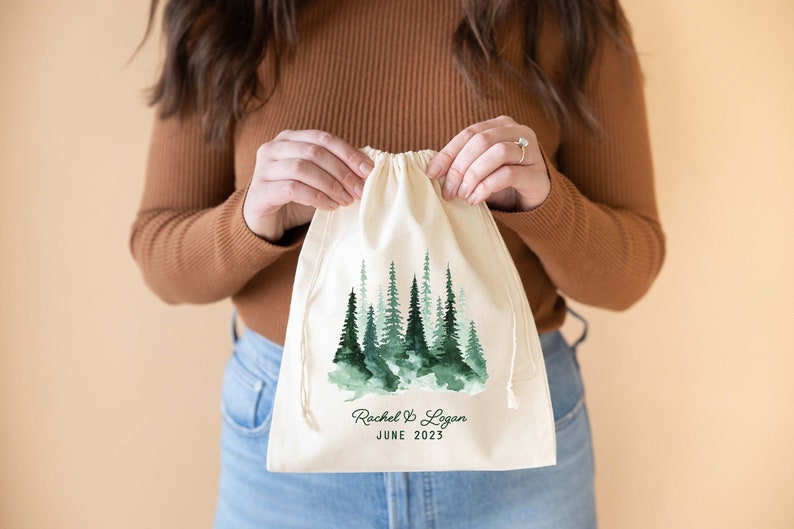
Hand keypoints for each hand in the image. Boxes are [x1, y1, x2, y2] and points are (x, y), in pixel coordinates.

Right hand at [243, 129, 373, 241]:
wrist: (266, 221)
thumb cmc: (296, 196)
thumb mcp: (317, 177)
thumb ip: (336, 168)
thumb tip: (368, 168)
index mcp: (289, 138)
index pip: (323, 138)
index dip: (348, 153)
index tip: (369, 171)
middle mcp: (273, 148)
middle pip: (314, 152)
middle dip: (342, 172)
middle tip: (359, 190)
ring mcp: (263, 169)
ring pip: (302, 168)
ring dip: (330, 185)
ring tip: (346, 200)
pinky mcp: (260, 191)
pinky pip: (292, 189)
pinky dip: (316, 197)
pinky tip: (330, 206)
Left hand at [426, 115, 550, 211]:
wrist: (533, 200)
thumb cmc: (501, 182)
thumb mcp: (480, 168)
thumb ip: (462, 162)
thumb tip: (433, 169)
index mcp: (500, 125)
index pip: (469, 133)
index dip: (448, 153)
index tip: (432, 173)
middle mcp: (518, 132)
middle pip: (482, 141)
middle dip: (459, 167)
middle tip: (448, 190)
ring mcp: (531, 151)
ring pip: (497, 153)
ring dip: (473, 175)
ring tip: (462, 195)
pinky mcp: (537, 173)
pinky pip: (508, 174)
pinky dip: (486, 187)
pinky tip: (475, 199)